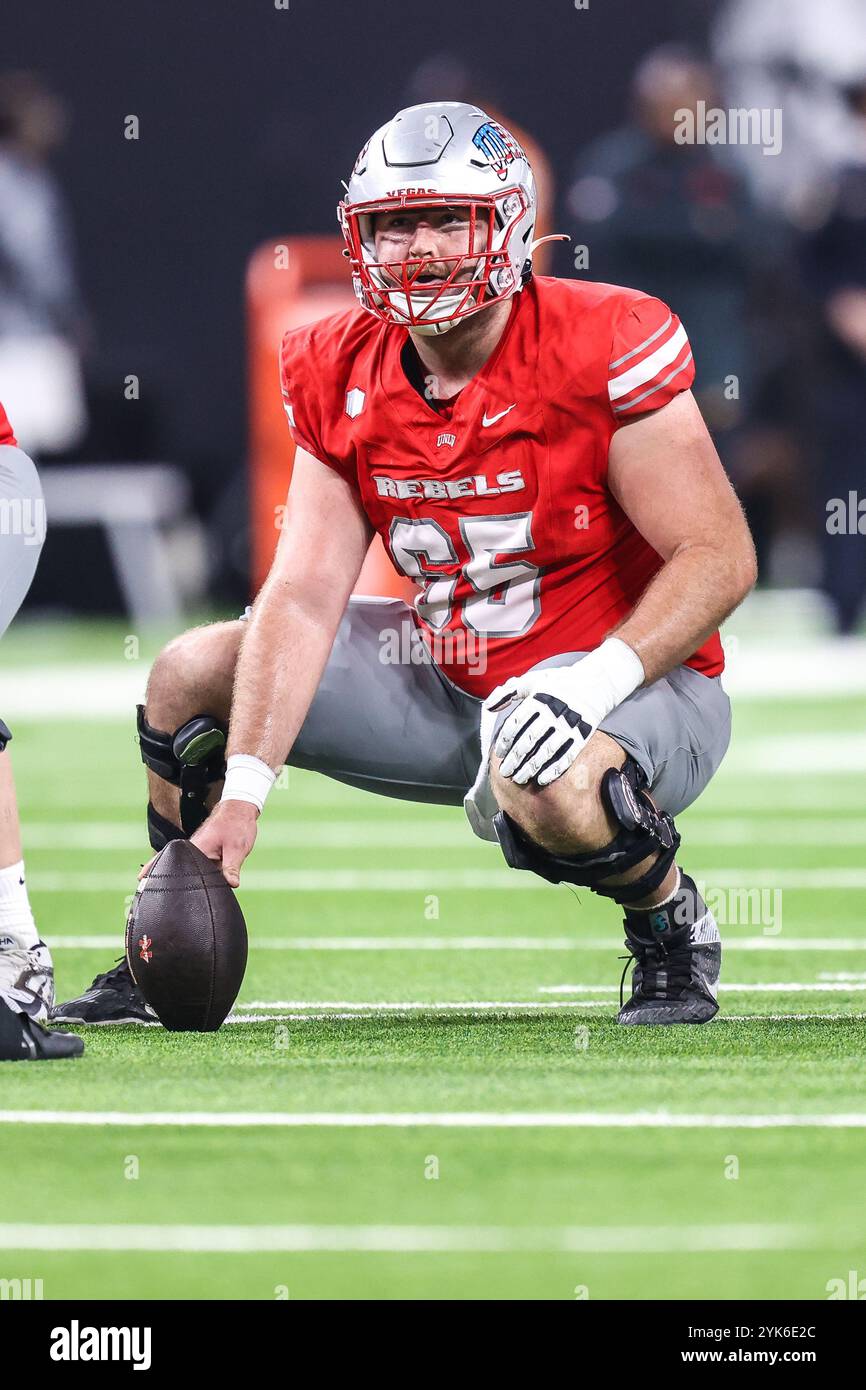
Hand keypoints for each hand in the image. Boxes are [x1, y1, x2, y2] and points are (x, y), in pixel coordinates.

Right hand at [137, 800, 257, 887]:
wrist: (241, 810)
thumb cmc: (237, 825)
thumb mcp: (237, 848)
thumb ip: (232, 867)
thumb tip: (232, 885)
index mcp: (196, 847)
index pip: (172, 860)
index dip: (155, 869)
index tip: (140, 880)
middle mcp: (194, 850)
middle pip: (176, 867)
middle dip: (163, 879)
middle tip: (146, 893)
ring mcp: (199, 853)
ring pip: (188, 871)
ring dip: (180, 880)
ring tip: (164, 898)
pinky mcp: (206, 856)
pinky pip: (197, 870)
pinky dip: (193, 879)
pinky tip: (192, 892)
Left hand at [485, 640, 643, 788]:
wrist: (596, 682)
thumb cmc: (559, 682)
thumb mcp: (532, 680)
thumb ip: (507, 692)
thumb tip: (487, 706)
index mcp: (538, 699)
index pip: (515, 724)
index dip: (505, 741)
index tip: (499, 752)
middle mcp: (552, 713)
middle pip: (528, 740)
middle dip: (514, 759)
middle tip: (505, 772)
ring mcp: (568, 725)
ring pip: (545, 751)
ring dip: (531, 767)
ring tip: (519, 778)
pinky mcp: (582, 735)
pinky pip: (567, 755)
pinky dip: (554, 769)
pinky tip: (542, 778)